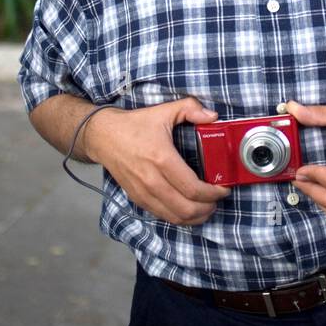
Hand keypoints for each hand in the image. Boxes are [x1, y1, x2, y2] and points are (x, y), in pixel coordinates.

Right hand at [85, 97, 230, 225]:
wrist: (102, 137)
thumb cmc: (134, 125)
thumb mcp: (163, 111)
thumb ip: (190, 108)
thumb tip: (213, 116)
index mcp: (162, 159)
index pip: (193, 188)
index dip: (213, 193)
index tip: (223, 189)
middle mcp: (152, 180)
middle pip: (186, 208)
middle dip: (207, 208)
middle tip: (217, 200)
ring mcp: (143, 192)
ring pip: (175, 217)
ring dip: (195, 217)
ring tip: (206, 208)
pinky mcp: (137, 198)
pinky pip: (162, 215)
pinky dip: (178, 217)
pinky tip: (188, 210)